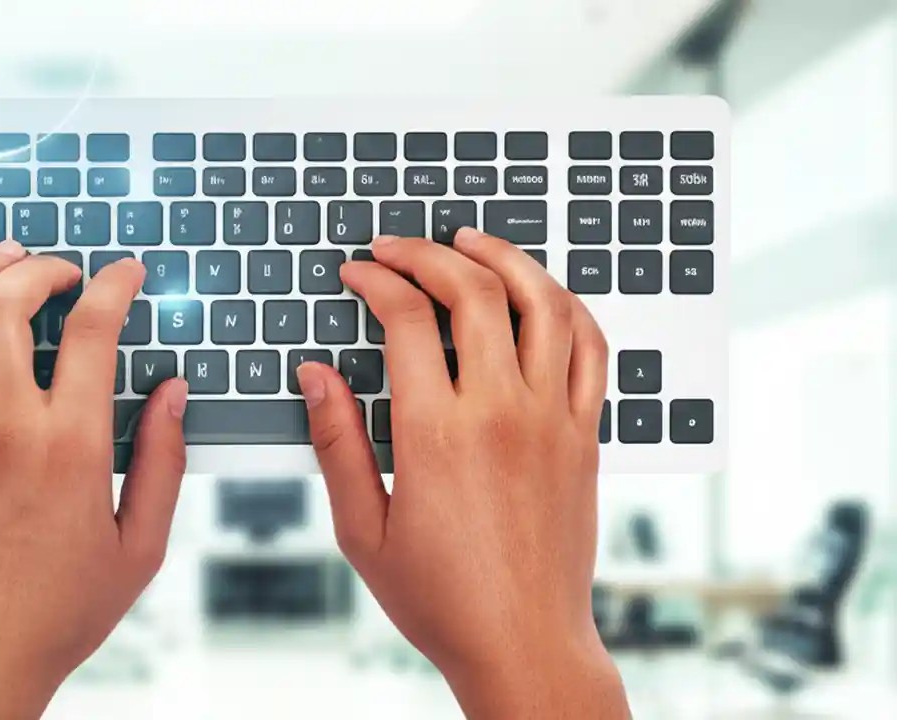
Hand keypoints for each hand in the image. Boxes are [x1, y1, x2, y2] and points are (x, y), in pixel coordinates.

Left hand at [0, 240, 188, 719]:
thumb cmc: (65, 606)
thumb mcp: (142, 543)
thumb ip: (164, 460)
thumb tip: (175, 392)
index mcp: (72, 449)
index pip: (91, 333)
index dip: (113, 286)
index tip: (125, 273)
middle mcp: (6, 430)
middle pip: (4, 308)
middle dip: (37, 268)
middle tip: (62, 269)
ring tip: (2, 259)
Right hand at [295, 229, 627, 718]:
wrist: (523, 643)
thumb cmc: (441, 598)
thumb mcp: (362, 529)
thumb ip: (337, 443)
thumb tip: (315, 376)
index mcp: (437, 434)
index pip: (405, 318)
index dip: (375, 280)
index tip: (357, 273)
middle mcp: (501, 413)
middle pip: (473, 292)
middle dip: (428, 253)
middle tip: (397, 247)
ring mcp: (552, 419)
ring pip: (542, 303)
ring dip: (504, 258)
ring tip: (471, 241)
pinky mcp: (585, 434)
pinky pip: (590, 347)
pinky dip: (566, 305)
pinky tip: (540, 293)